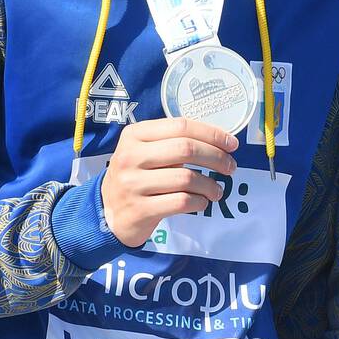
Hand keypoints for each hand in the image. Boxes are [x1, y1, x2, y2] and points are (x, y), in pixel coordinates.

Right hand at [100, 117, 238, 247]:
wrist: (107, 212)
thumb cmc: (136, 176)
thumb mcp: (145, 152)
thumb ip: (173, 142)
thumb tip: (220, 142)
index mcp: (135, 134)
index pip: (181, 126)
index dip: (212, 134)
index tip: (232, 144)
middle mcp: (131, 156)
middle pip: (186, 149)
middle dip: (216, 157)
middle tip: (230, 167)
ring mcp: (133, 184)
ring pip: (186, 178)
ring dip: (210, 185)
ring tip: (217, 190)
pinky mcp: (140, 209)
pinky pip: (180, 202)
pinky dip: (199, 202)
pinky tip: (202, 202)